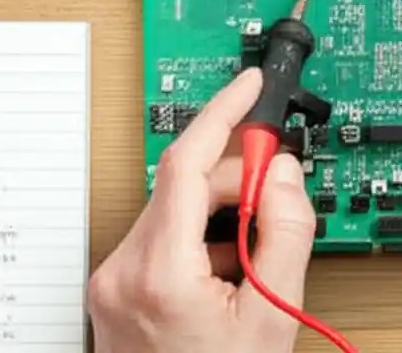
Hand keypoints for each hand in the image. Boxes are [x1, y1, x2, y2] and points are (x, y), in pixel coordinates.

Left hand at [88, 69, 316, 352]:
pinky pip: (165, 237)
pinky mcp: (116, 290)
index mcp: (158, 272)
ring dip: (225, 212)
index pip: (188, 163)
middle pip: (185, 184)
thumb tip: (284, 175)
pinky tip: (233, 270)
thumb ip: (287, 232)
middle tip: (283, 193)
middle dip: (240, 178)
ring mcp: (113, 281)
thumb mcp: (276, 314)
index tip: (252, 85)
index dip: (224, 113)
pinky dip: (205, 237)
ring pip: (176, 209)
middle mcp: (122, 270)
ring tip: (260, 252)